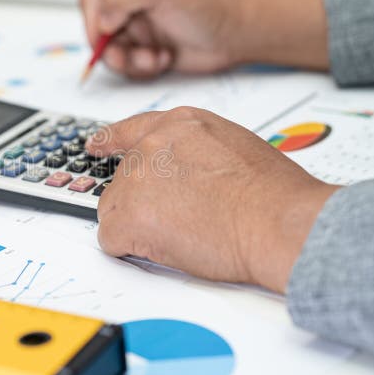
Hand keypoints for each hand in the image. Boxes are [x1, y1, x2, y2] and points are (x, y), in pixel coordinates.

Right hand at [79, 0, 240, 79]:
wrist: (233, 36)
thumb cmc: (207, 7)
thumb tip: (97, 19)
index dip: (91, 19)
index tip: (104, 34)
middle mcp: (130, 7)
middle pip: (95, 31)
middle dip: (111, 48)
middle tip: (129, 54)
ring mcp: (137, 32)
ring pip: (110, 53)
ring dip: (130, 61)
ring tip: (153, 58)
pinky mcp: (145, 53)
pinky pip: (127, 68)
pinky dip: (142, 69)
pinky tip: (163, 59)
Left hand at [86, 107, 338, 292]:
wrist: (277, 221)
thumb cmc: (272, 194)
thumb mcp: (233, 145)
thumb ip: (195, 151)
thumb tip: (186, 174)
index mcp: (179, 125)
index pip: (133, 129)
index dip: (112, 140)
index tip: (96, 145)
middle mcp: (152, 146)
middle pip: (123, 181)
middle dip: (143, 203)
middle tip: (182, 220)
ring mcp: (136, 179)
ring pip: (115, 211)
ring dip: (138, 227)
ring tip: (183, 233)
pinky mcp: (128, 216)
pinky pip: (111, 239)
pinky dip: (132, 249)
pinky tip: (167, 247)